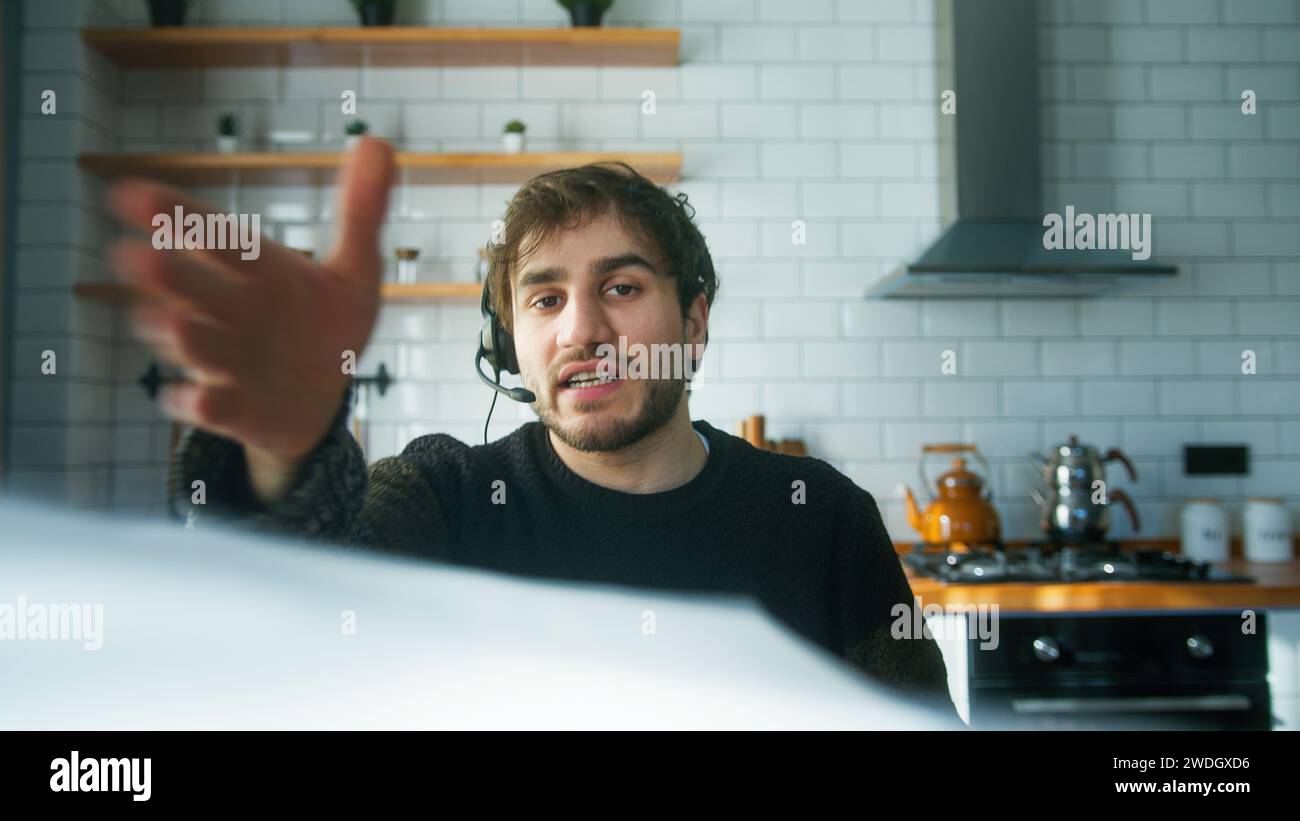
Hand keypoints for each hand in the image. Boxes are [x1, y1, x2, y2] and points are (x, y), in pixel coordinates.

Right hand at [108, 137, 395, 469]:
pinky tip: (195, 400)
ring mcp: (228, 361)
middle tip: (134, 255)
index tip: (131, 193)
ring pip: (195, 343)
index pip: (214, 235)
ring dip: (180, 334)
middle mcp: (230, 311)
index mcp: (257, 270)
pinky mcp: (235, 409)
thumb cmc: (325, 325)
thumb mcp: (355, 271)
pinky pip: (211, 408)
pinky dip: (200, 404)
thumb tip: (377, 140)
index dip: (176, 214)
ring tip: (171, 321)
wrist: (320, 400)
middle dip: (165, 273)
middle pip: (192, 287)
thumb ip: (361, 210)